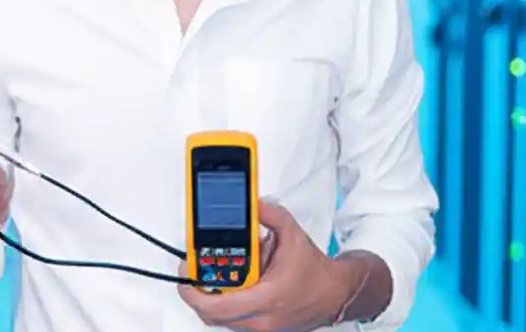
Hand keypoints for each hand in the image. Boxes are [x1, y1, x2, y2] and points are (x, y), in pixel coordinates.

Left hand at [177, 201, 353, 331]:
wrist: (337, 293)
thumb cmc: (317, 272)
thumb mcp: (292, 234)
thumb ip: (269, 215)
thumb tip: (250, 205)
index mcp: (266, 298)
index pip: (216, 305)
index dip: (193, 290)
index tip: (187, 270)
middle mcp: (262, 319)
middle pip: (211, 315)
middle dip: (198, 291)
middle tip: (194, 270)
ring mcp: (262, 328)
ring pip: (221, 320)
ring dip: (212, 298)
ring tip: (215, 274)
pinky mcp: (262, 329)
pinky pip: (233, 321)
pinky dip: (226, 304)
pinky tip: (232, 284)